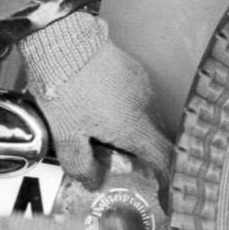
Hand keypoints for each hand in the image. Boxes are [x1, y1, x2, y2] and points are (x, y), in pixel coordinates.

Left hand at [19, 12, 172, 189]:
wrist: (61, 39)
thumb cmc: (64, 88)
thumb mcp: (65, 134)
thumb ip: (81, 164)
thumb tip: (94, 182)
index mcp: (135, 126)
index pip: (165, 158)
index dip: (167, 178)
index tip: (164, 191)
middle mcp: (146, 105)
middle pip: (156, 139)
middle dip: (144, 156)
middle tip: (121, 165)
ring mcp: (141, 84)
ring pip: (147, 118)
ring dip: (134, 132)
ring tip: (104, 137)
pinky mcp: (132, 69)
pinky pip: (138, 99)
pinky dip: (128, 112)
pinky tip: (101, 111)